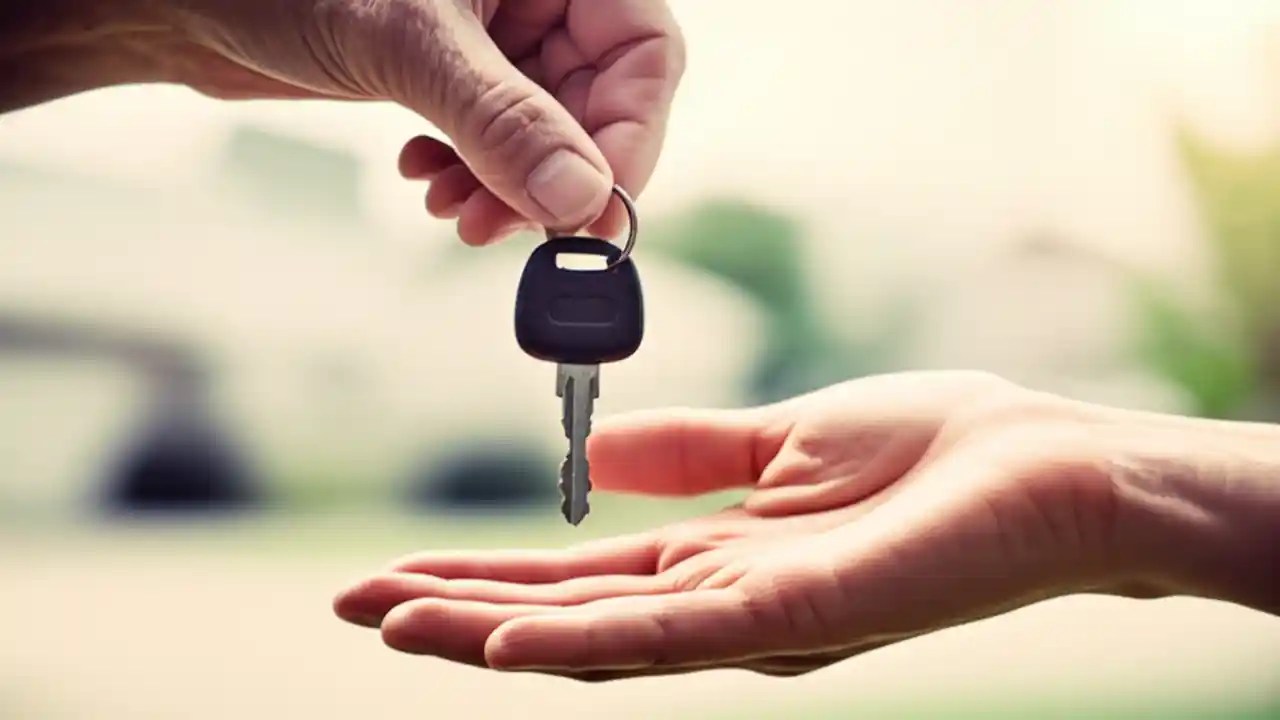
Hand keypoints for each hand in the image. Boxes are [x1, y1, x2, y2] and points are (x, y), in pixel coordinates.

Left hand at [2, 0, 684, 243]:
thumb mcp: (410, 46)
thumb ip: (502, 122)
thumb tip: (582, 200)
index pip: (644, 53)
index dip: (629, 138)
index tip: (594, 211)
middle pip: (600, 102)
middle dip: (555, 175)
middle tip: (508, 228)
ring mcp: (500, 36)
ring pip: (551, 131)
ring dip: (513, 186)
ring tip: (458, 212)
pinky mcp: (461, 72)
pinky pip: (502, 138)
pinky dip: (476, 173)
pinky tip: (429, 180)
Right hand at [333, 371, 1279, 679]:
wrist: (1043, 466)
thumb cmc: (937, 450)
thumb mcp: (785, 439)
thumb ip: (693, 451)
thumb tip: (598, 452)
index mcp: (719, 558)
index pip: (578, 578)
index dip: (484, 578)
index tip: (395, 571)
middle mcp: (721, 605)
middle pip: (566, 617)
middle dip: (458, 614)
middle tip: (354, 606)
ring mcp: (754, 620)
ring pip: (597, 639)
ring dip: (489, 635)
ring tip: (391, 624)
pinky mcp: (795, 615)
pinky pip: (671, 637)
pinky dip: (581, 644)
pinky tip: (504, 644)